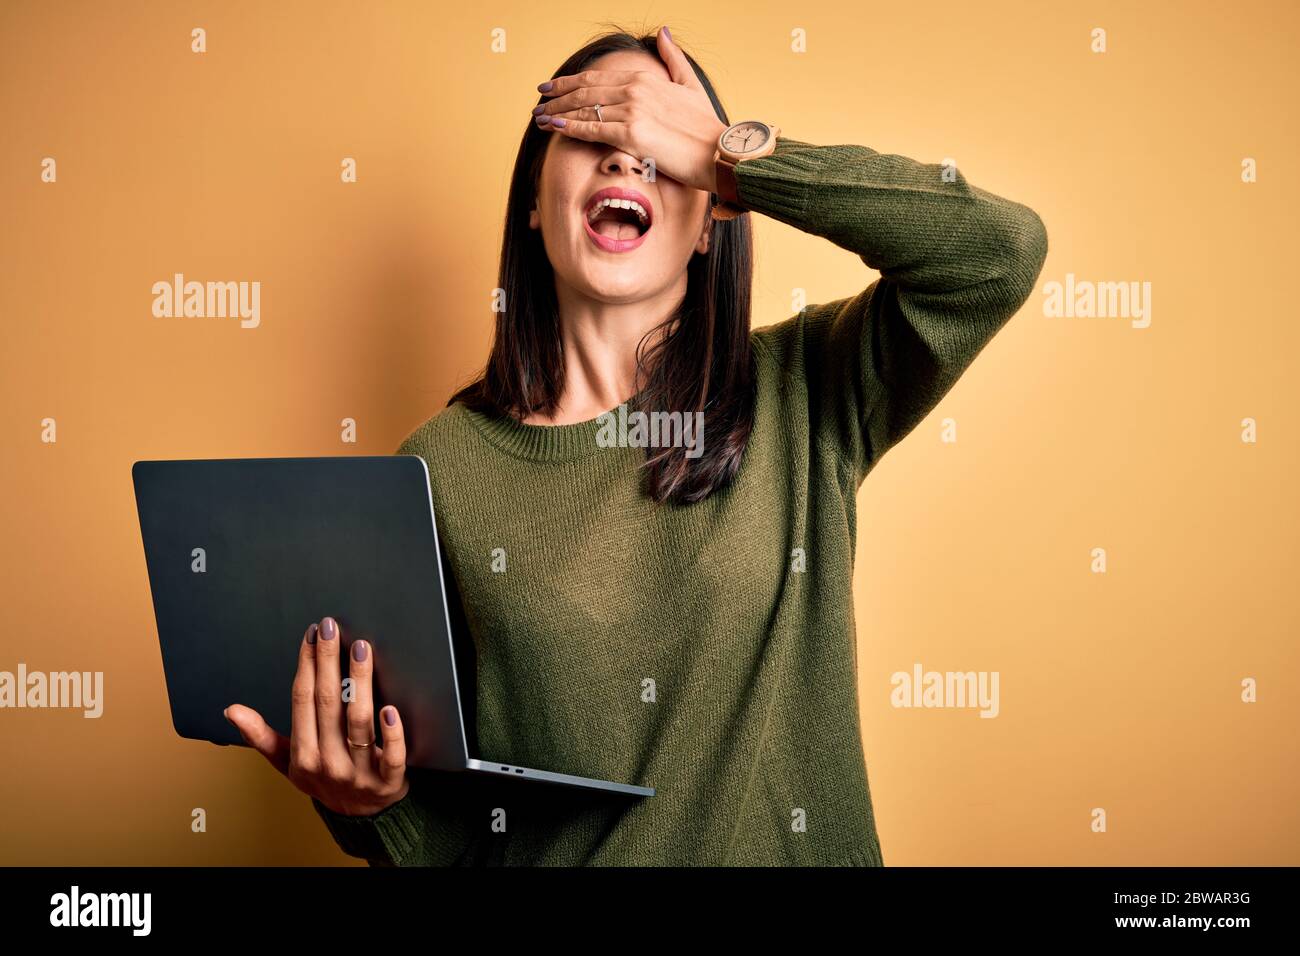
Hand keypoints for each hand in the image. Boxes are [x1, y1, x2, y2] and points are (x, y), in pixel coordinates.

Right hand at [224, 616, 409, 816]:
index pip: (302, 700)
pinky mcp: (389, 780)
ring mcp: (359, 772)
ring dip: (359, 683)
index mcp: (303, 755)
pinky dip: (391, 733)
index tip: (312, 634)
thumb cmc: (324, 779)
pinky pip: (391, 755)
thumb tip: (231, 710)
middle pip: (327, 704)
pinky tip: (391, 708)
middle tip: (333, 628)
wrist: (361, 817)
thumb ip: (262, 736)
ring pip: (358, 722)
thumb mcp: (288, 761)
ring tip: (361, 649)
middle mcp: (328, 762)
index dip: (306, 665)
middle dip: (328, 662)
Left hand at [533, 25, 726, 193]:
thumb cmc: (707, 127)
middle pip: (585, 91)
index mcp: (645, 80)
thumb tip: (663, 33)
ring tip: (538, 117)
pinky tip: (552, 126)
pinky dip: (569, 127)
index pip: (598, 78)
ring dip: (557, 112)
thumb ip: (673, 59)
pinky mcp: (631, 135)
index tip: (552, 86)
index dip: (571, 82)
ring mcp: (632, 112)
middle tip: (539, 101)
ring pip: (584, 109)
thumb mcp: (689, 86)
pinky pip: (592, 129)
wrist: (720, 152)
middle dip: (558, 96)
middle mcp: (635, 91)